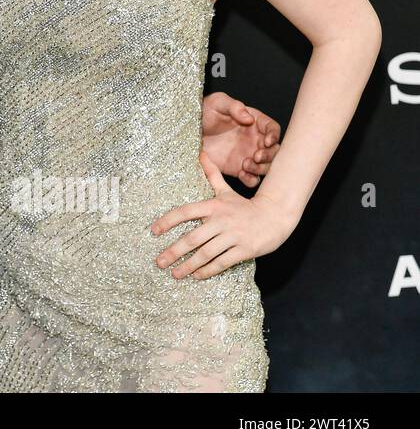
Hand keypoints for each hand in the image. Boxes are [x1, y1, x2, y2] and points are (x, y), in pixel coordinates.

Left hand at [150, 151, 297, 280]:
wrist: (276, 216)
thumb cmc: (245, 205)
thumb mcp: (226, 191)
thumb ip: (211, 174)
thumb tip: (200, 152)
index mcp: (213, 206)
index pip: (185, 212)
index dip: (167, 221)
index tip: (153, 231)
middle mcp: (221, 221)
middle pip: (192, 238)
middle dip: (173, 251)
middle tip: (158, 262)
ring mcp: (233, 236)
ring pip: (206, 254)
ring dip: (188, 265)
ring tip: (175, 273)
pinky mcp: (244, 250)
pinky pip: (222, 263)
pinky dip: (208, 271)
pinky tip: (196, 276)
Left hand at [200, 91, 281, 187]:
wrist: (188, 130)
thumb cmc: (204, 111)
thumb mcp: (217, 103)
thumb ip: (234, 107)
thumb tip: (249, 118)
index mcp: (254, 122)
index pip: (273, 128)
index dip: (274, 135)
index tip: (267, 141)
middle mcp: (255, 140)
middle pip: (274, 150)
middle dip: (269, 155)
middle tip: (256, 155)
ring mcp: (248, 155)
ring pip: (266, 166)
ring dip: (261, 168)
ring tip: (246, 164)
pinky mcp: (238, 168)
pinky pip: (252, 179)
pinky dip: (251, 179)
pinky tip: (242, 174)